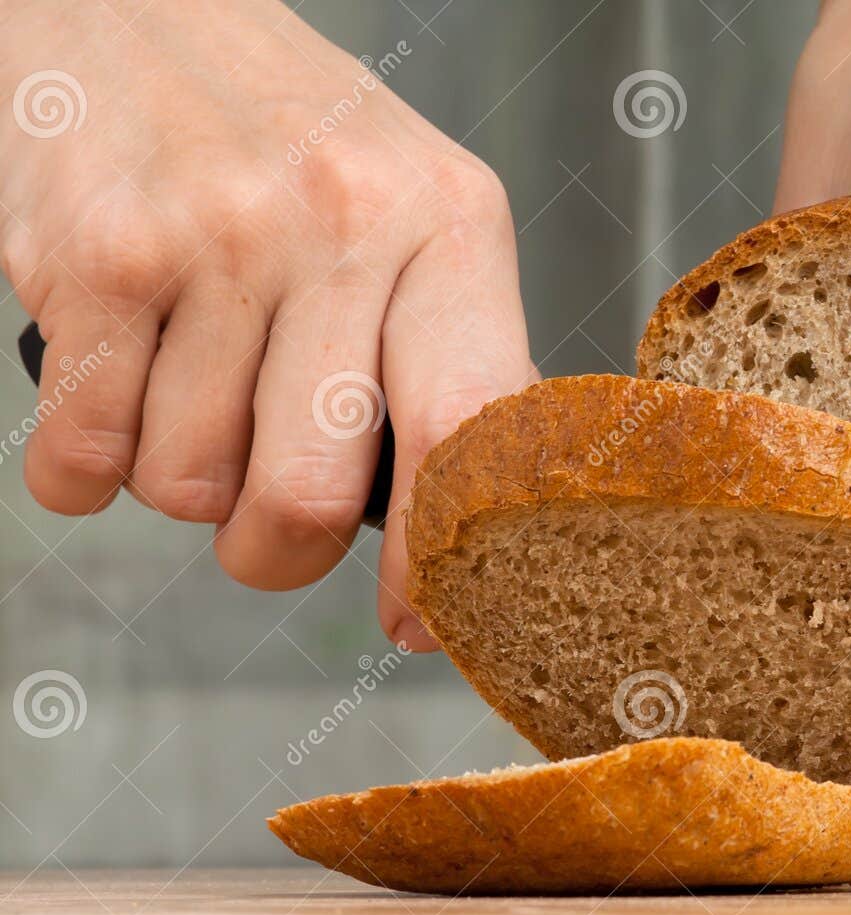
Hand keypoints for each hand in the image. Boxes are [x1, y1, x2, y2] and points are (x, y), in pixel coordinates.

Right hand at [0, 0, 533, 647]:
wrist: (133, 3)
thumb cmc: (292, 140)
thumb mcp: (413, 214)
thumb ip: (447, 354)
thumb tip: (467, 525)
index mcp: (450, 225)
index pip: (469, 433)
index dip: (443, 562)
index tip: (418, 621)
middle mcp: (343, 224)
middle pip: (309, 498)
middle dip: (277, 550)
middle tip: (266, 522)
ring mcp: (215, 235)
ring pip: (190, 487)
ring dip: (182, 483)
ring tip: (192, 391)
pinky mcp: (95, 253)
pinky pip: (87, 454)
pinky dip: (85, 469)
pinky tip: (115, 394)